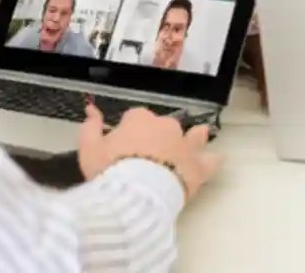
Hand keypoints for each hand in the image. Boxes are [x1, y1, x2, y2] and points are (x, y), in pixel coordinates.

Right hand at [77, 105, 221, 201]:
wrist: (135, 194)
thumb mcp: (89, 148)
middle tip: (148, 157)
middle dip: (157, 137)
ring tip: (197, 137)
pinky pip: (210, 160)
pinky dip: (212, 159)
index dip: (129, 131)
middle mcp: (165, 125)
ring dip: (192, 138)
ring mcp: (184, 144)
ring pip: (192, 136)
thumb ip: (90, 127)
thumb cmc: (109, 170)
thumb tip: (91, 109)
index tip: (123, 146)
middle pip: (162, 127)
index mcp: (138, 118)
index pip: (135, 118)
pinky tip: (215, 159)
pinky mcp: (197, 166)